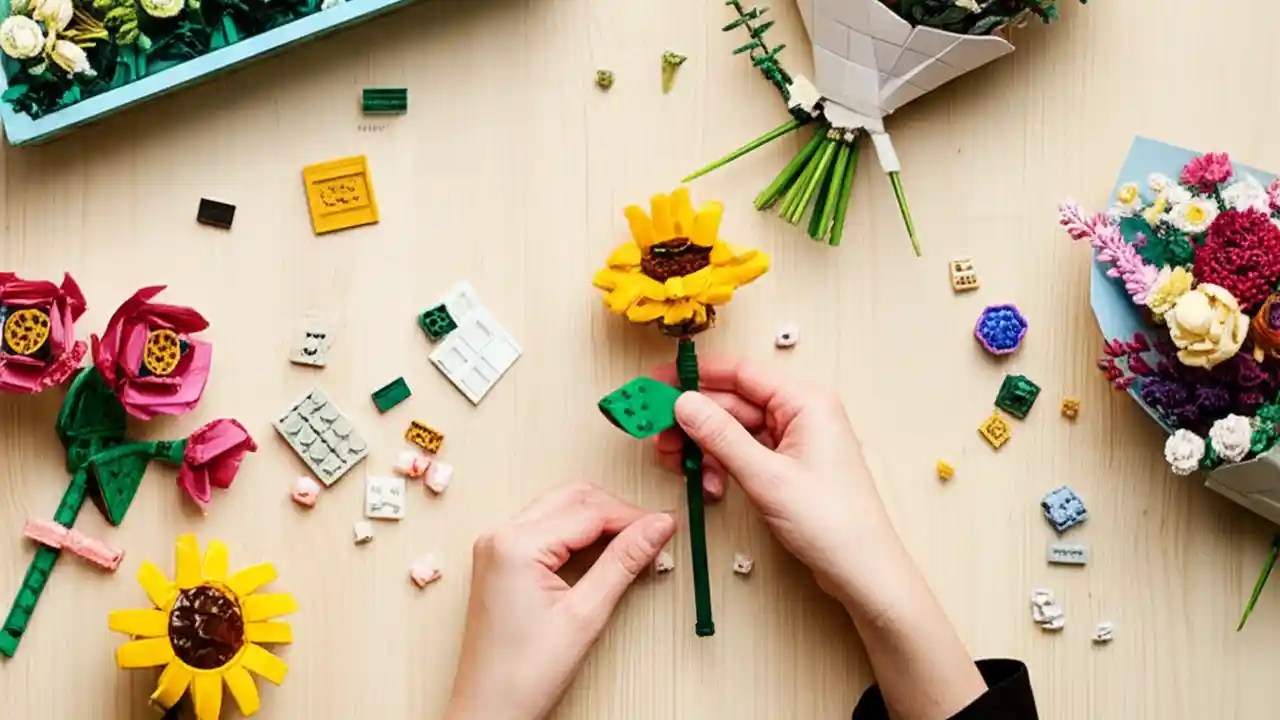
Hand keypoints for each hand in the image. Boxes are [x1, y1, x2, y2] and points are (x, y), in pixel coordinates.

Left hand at [445, 483, 675, 719]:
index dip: (633, 517)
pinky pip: (545, 528)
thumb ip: (624, 562)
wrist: (488, 710)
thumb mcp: (585, 614)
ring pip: (559, 508)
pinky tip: (602, 553)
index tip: (665, 526)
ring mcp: (496, 546)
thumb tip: (657, 526)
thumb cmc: (523, 674)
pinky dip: (577, 533)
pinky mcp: (499, 559)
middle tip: (652, 534)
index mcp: (515, 544)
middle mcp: (500, 535)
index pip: (589, 511)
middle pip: (573, 498)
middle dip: (616, 511)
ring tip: (632, 546)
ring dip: (597, 520)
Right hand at [656, 357, 988, 718]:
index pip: (740, 373)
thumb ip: (721, 437)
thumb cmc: (833, 524)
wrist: (863, 572)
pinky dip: (723, 465)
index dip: (696, 377)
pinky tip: (711, 484)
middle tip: (659, 433)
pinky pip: (746, 453)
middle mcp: (802, 415)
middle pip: (734, 402)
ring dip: (705, 446)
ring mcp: (796, 441)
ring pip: (736, 430)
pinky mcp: (789, 467)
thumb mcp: (766, 477)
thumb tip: (686, 404)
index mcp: (806, 402)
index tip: (660, 384)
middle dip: (694, 419)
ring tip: (679, 464)